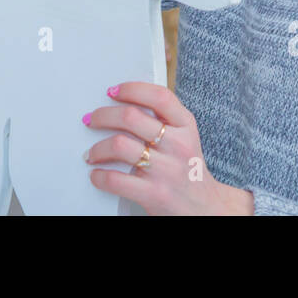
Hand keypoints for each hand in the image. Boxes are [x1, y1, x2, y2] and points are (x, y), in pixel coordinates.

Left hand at [82, 81, 253, 214]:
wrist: (206, 207)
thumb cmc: (187, 168)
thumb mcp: (185, 136)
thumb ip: (164, 119)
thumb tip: (123, 103)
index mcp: (186, 125)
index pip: (159, 97)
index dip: (132, 89)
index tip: (112, 91)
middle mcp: (177, 144)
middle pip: (131, 117)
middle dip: (103, 116)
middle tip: (91, 119)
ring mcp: (166, 170)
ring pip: (120, 145)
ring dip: (97, 148)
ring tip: (92, 153)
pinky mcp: (155, 194)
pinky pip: (116, 179)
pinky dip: (99, 177)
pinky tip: (97, 175)